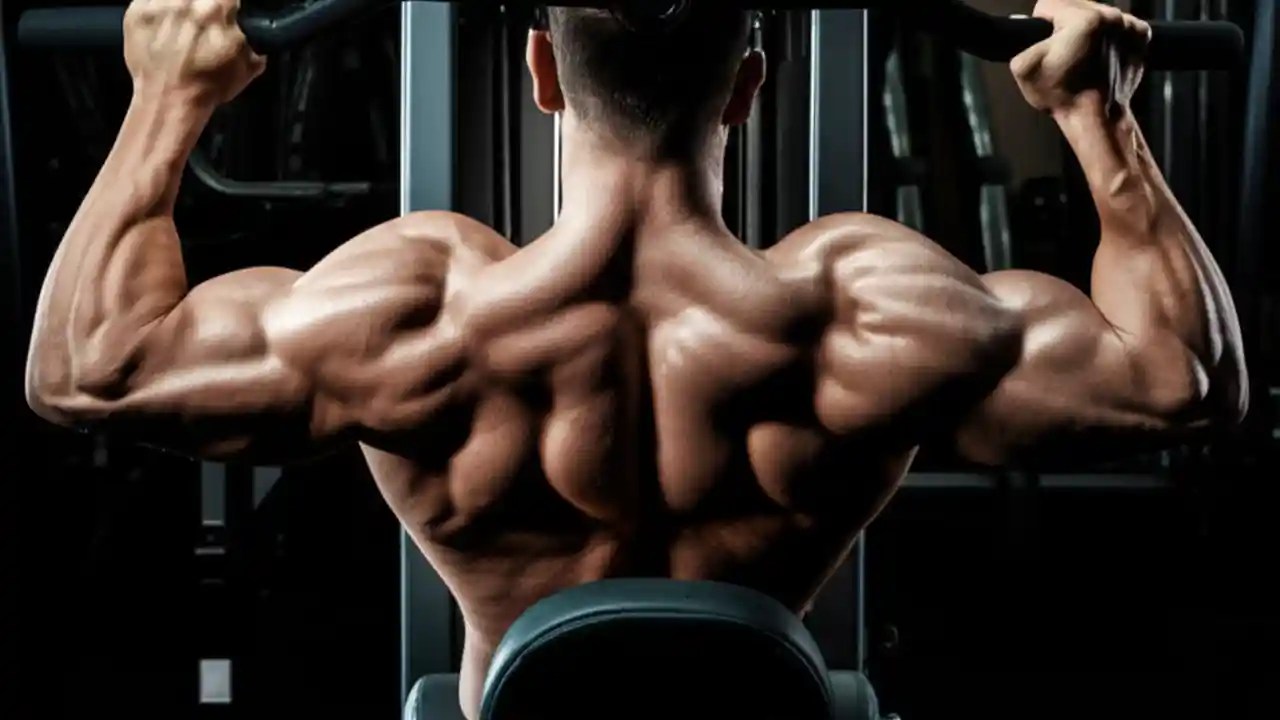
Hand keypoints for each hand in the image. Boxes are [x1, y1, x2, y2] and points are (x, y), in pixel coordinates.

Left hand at [124, 0, 265, 104]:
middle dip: (202, 6)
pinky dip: (158, 9)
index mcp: (216, 7)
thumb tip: (252, 31)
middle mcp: (185, 0)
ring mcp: (156, 3)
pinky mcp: (136, 11)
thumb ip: (251, 39)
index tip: (227, 12)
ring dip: (181, 6)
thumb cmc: (209, 86)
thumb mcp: (247, 65)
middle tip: (202, 21)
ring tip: (182, 23)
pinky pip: (150, 0)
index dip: (228, 5)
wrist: (169, 101)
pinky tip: (164, 27)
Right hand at [1011, 0, 1150, 114]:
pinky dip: (1108, 37)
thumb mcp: (1022, 68)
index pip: (1049, 3)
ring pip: (1098, 14)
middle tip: (1064, 52)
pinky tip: (1100, 55)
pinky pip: (1119, 25)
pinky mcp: (1141, 36)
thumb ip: (1019, 38)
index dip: (1041, 24)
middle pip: (1076, 5)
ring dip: (1088, 29)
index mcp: (1081, 19)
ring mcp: (1128, 25)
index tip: (1046, 43)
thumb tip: (1026, 27)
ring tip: (1083, 56)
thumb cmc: (1064, 95)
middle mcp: (1110, 16)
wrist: (1098, 116)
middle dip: (1066, 25)